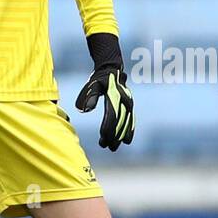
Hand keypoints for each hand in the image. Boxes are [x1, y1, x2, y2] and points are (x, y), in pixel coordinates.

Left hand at [74, 34, 134, 150]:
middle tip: (105, 147)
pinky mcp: (130, 106)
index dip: (108, 128)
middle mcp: (125, 101)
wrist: (112, 70)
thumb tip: (85, 110)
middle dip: (113, 136)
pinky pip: (132, 120)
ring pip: (127, 123)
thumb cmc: (99, 79)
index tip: (102, 139)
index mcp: (114, 96)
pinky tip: (126, 140)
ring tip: (113, 147)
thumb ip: (89, 97)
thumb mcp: (92, 85)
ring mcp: (129, 104)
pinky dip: (129, 130)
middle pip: (120, 122)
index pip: (112, 116)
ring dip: (120, 136)